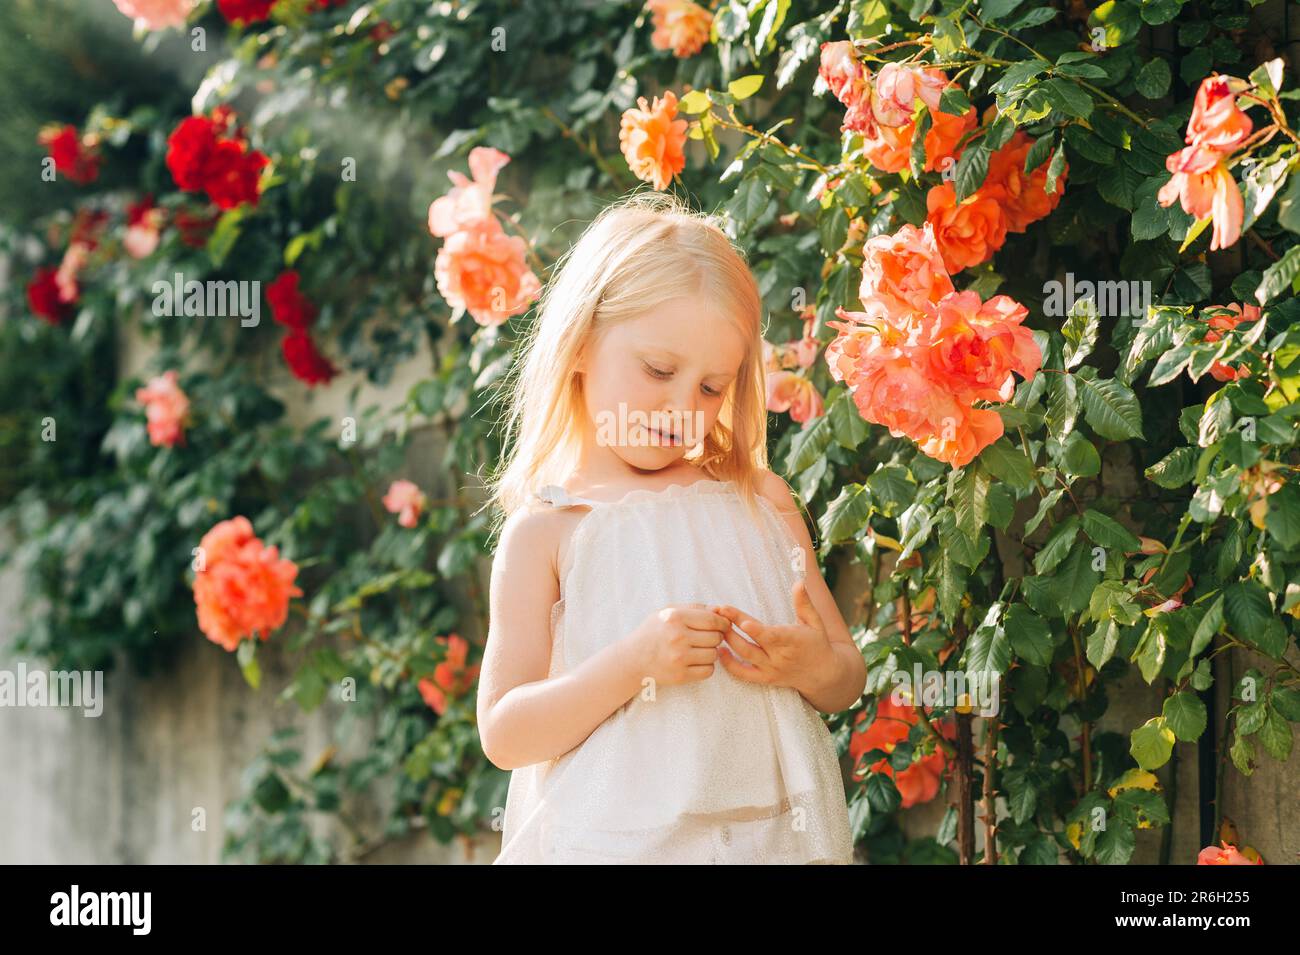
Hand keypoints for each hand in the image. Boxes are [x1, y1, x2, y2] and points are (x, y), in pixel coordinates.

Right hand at [622, 603, 730, 687]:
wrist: (633, 659)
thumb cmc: (653, 632)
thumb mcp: (668, 612)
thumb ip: (694, 608)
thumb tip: (720, 609)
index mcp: (675, 618)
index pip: (712, 620)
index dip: (723, 623)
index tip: (722, 625)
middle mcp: (677, 637)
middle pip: (716, 637)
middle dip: (717, 637)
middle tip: (707, 638)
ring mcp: (679, 658)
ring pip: (714, 655)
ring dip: (711, 652)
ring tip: (699, 649)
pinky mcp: (680, 675)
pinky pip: (708, 671)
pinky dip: (706, 667)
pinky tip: (695, 661)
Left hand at [709, 579, 835, 690]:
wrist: (822, 674)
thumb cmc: (816, 642)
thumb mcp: (814, 621)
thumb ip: (804, 602)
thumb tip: (799, 581)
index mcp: (792, 641)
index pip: (772, 636)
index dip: (757, 630)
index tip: (743, 622)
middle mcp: (779, 657)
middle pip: (751, 644)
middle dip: (732, 629)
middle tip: (718, 611)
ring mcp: (771, 669)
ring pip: (744, 657)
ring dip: (728, 641)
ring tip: (716, 624)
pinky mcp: (765, 679)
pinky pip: (743, 674)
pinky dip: (729, 664)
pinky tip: (719, 650)